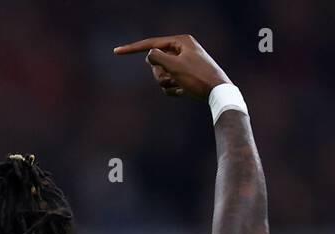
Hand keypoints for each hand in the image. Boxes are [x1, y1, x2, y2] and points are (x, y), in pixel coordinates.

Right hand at [113, 34, 230, 99]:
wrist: (218, 91)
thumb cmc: (197, 77)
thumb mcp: (174, 66)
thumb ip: (157, 58)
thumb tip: (148, 56)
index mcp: (180, 41)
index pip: (151, 44)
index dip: (132, 48)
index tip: (116, 51)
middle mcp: (182, 49)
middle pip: (155, 62)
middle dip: (159, 74)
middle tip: (171, 79)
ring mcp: (183, 62)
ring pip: (160, 74)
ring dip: (165, 83)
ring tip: (178, 86)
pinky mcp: (184, 75)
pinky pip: (168, 83)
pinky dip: (172, 89)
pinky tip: (182, 92)